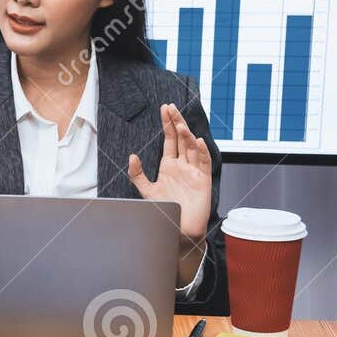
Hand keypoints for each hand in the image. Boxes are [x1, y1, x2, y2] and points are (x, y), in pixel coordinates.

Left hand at [127, 103, 212, 241]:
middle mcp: (183, 165)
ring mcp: (194, 172)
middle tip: (171, 107)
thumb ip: (137, 174)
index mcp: (169, 165)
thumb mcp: (146, 190)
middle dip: (176, 122)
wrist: (178, 229)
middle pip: (181, 139)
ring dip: (187, 135)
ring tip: (179, 124)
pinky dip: (201, 152)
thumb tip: (132, 156)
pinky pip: (204, 163)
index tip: (164, 109)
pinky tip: (197, 141)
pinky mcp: (203, 181)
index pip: (170, 140)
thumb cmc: (164, 210)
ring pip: (192, 148)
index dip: (167, 124)